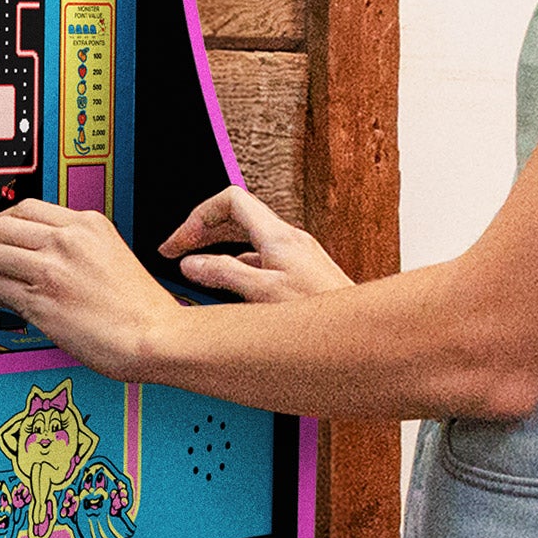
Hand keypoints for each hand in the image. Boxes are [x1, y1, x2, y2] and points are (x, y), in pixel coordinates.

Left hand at [0, 199, 182, 378]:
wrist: (155, 337)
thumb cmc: (140, 307)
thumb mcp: (110, 253)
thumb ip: (74, 246)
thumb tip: (37, 251)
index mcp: (87, 224)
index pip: (25, 208)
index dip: (2, 223)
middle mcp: (67, 241)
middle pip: (1, 225)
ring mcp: (52, 269)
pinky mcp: (40, 300)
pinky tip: (6, 300)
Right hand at [158, 187, 352, 302]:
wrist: (361, 337)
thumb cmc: (320, 317)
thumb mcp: (262, 295)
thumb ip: (223, 275)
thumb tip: (191, 264)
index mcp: (278, 236)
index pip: (230, 200)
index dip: (199, 216)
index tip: (179, 244)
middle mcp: (289, 239)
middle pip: (236, 217)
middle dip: (202, 232)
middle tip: (175, 254)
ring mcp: (296, 255)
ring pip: (247, 241)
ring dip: (218, 252)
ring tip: (195, 273)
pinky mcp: (300, 274)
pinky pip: (260, 261)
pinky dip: (236, 269)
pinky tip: (228, 293)